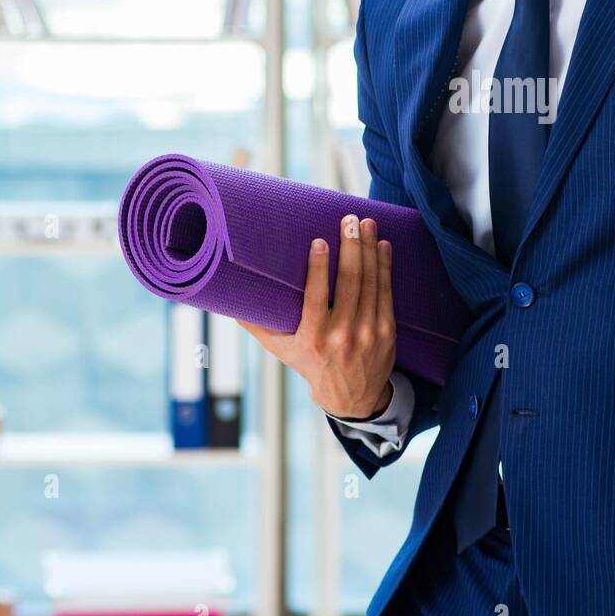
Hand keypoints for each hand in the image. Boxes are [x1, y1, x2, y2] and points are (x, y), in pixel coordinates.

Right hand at [236, 214, 395, 420]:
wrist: (352, 396)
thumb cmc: (310, 363)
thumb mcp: (281, 348)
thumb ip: (257, 324)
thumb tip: (227, 296)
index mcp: (313, 338)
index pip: (316, 297)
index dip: (319, 267)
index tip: (320, 241)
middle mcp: (342, 335)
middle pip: (349, 283)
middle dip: (350, 247)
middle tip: (348, 219)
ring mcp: (367, 333)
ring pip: (370, 283)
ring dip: (369, 250)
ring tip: (366, 223)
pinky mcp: (387, 331)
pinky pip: (386, 293)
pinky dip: (385, 267)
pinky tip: (382, 246)